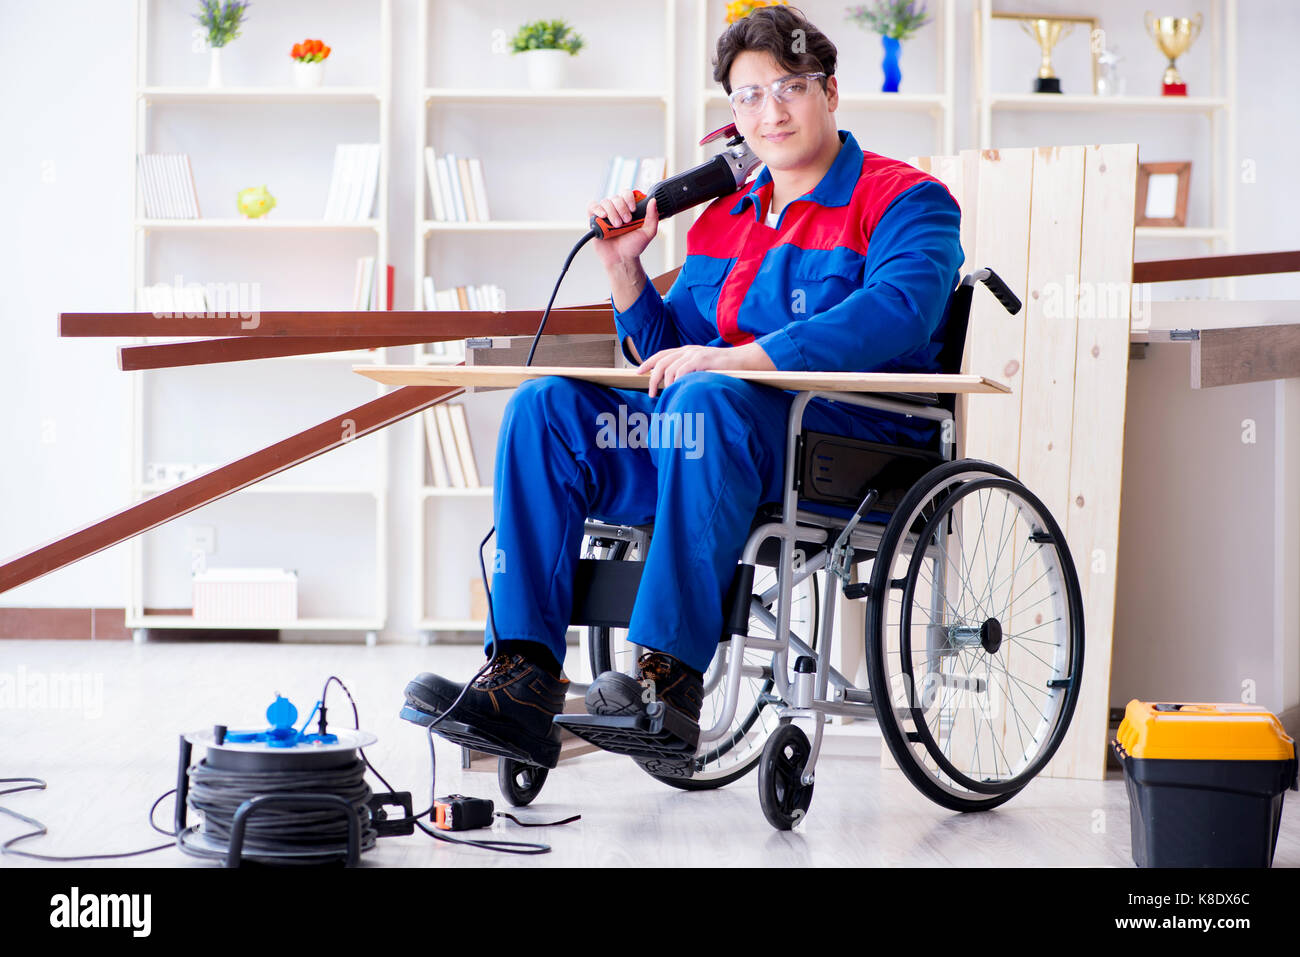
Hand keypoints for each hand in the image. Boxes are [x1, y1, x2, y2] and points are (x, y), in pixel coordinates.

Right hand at [588, 189, 658, 268]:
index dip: (629, 198)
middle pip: (616, 197)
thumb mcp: (648, 232)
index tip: (633, 210)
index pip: (627, 194)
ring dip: (612, 212)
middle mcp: (616, 210)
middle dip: (622, 208)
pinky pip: (592, 207)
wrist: (621, 259)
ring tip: (616, 226)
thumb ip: (652, 217)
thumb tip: (653, 201)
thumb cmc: (633, 247)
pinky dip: (597, 209)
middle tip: (626, 221)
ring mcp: (605, 215)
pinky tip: (603, 216)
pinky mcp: (594, 221)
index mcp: (628, 209)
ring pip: (606, 202)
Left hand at [636, 342, 775, 396]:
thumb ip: (689, 373)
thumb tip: (676, 387)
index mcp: (687, 351)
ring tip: (664, 394)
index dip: (648, 363)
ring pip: (670, 367)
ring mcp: (695, 354)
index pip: (662, 354)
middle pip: (662, 361)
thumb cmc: (724, 368)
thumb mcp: (703, 368)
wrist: (744, 361)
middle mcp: (688, 350)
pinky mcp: (702, 360)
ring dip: (664, 383)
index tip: (638, 373)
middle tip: (651, 393)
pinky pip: (683, 370)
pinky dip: (676, 380)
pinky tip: (676, 388)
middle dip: (652, 377)